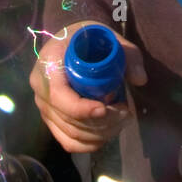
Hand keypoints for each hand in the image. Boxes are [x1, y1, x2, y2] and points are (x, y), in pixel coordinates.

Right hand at [29, 20, 146, 152]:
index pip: (60, 97)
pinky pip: (68, 142)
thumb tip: (140, 80)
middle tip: (126, 111)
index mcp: (48, 67)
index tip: (106, 108)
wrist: (71, 42)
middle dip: (102, 123)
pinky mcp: (52, 120)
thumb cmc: (88, 38)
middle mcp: (41, 91)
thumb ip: (128, 55)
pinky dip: (90, 143)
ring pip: (72, 134)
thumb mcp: (109, 38)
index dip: (83, 109)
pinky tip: (107, 133)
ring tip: (122, 118)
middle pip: (69, 120)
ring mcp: (44, 108)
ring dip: (101, 133)